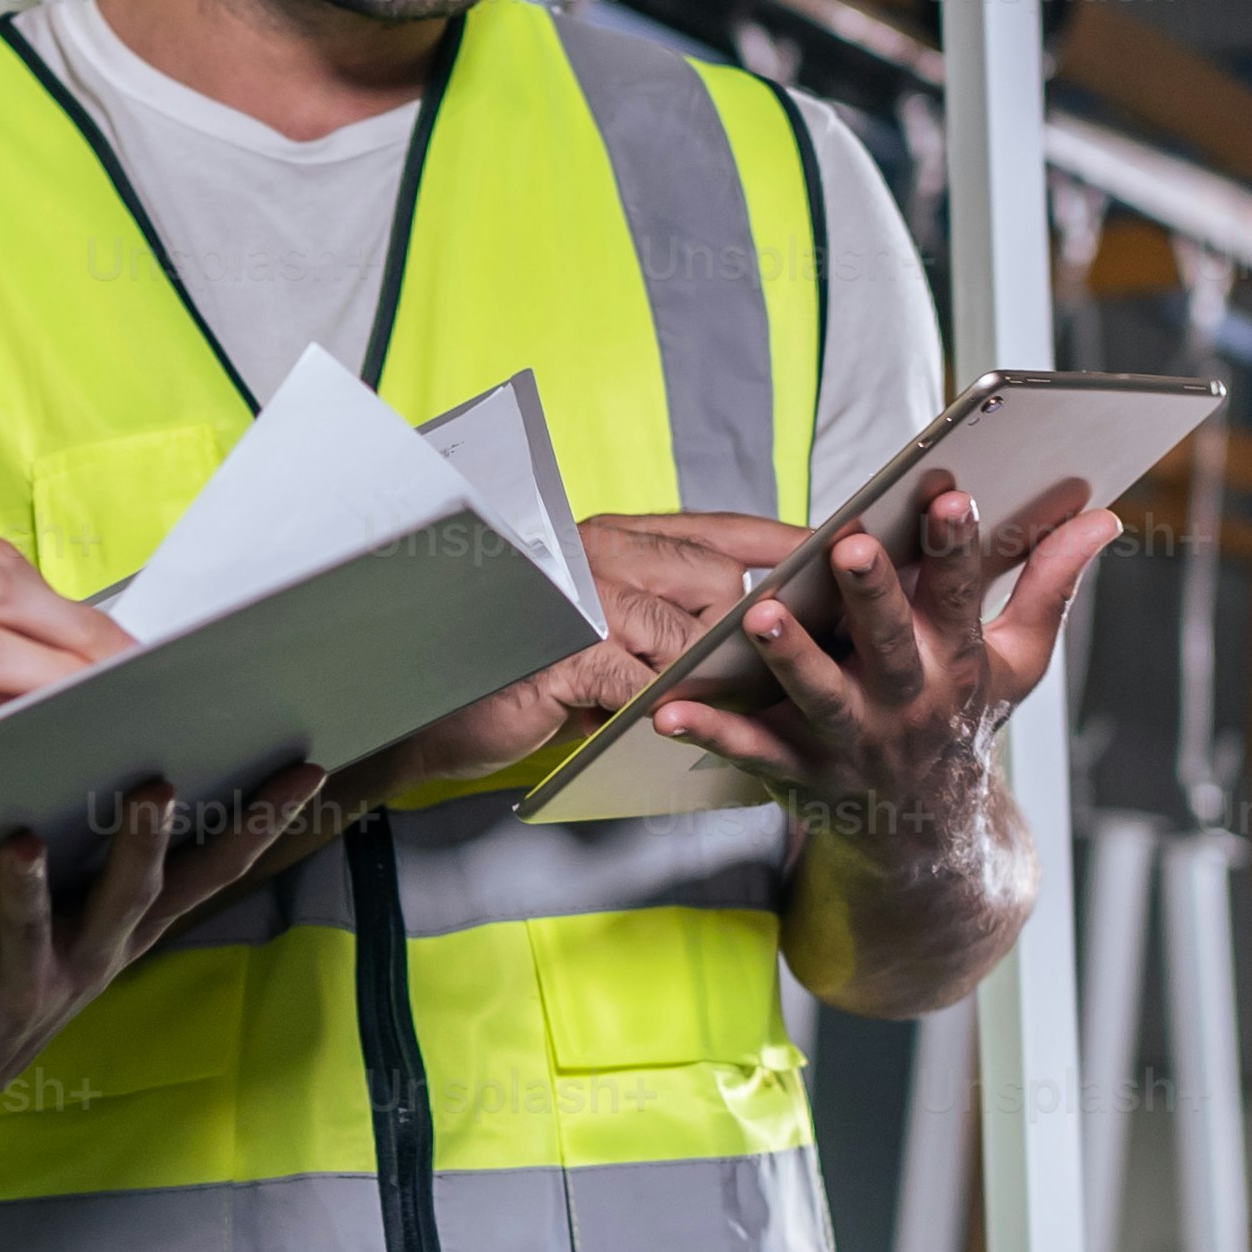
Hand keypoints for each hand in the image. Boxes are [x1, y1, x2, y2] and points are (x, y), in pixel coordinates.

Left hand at [0, 762, 334, 1131]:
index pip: (208, 872)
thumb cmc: (11, 967)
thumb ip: (113, 857)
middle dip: (144, 844)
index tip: (306, 770)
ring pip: (32, 932)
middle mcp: (88, 957)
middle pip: (129, 897)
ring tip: (20, 843)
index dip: (260, 826)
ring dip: (26, 889)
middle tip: (156, 788)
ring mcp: (27, 987)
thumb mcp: (81, 920)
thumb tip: (152, 756)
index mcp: (124, 927)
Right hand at [360, 507, 797, 793]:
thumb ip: (652, 625)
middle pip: (715, 576)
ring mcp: (577, 592)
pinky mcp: (566, 648)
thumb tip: (736, 639)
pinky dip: (664, 708)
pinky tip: (666, 725)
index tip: (834, 545)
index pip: (710, 526)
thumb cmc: (504, 674)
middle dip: (747, 625)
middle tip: (778, 660)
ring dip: (708, 676)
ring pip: (689, 631)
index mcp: (602, 536)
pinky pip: (647, 680)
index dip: (776, 537)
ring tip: (722, 704)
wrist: (417, 711)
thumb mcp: (588, 634)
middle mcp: (592, 548)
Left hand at [647, 476, 1109, 830]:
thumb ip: (1048, 585)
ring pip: (819, 697)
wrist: (928, 843)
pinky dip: (712, 733)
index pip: (960, 597)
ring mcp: (853, 744)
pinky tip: (668, 708)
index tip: (952, 494)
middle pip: (889, 645)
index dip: (958, 547)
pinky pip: (753, 752)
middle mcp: (909, 705)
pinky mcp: (802, 775)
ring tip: (758, 616)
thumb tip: (1101, 516)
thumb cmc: (962, 725)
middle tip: (851, 548)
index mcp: (958, 665)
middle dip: (873, 597)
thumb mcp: (1016, 664)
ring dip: (790, 658)